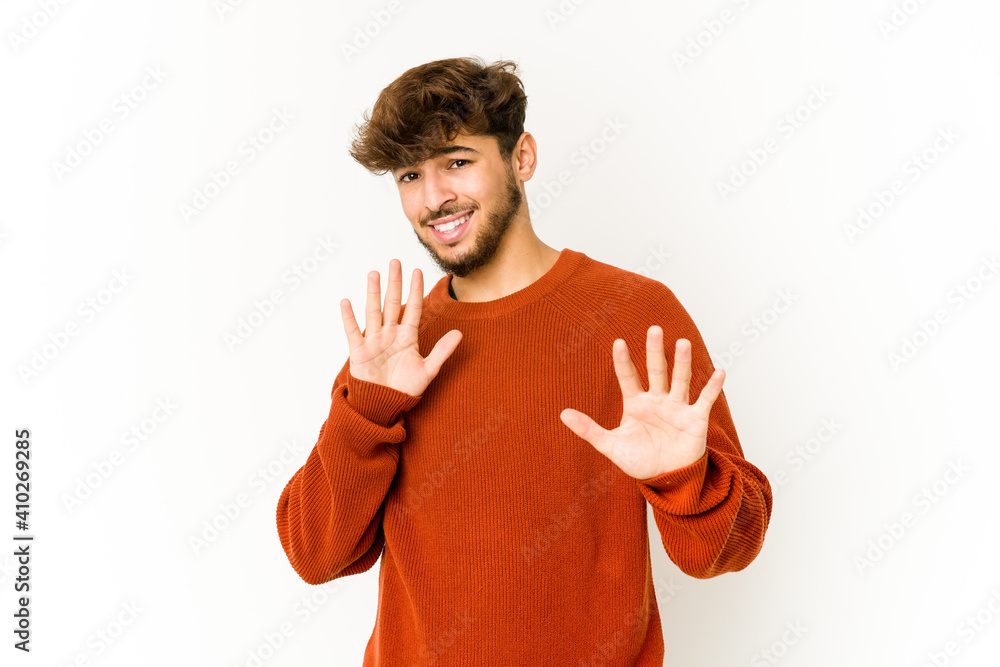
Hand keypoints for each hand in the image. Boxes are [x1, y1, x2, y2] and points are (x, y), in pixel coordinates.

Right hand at [340, 259, 461, 396]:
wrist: (384, 404)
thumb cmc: (404, 389)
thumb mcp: (428, 370)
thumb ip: (442, 352)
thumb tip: (460, 333)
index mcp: (407, 337)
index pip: (413, 309)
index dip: (415, 290)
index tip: (418, 271)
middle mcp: (390, 334)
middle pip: (392, 303)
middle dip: (394, 283)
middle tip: (395, 262)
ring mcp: (374, 341)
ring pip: (374, 311)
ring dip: (373, 293)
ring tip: (374, 274)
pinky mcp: (359, 351)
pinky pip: (353, 331)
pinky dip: (349, 318)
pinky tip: (346, 302)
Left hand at [559, 326, 724, 479]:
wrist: (666, 480)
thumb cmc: (639, 461)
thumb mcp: (611, 445)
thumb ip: (588, 429)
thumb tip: (562, 414)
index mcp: (636, 404)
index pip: (628, 377)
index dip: (623, 361)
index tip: (618, 342)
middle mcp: (657, 400)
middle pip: (656, 370)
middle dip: (654, 351)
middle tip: (654, 328)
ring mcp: (677, 408)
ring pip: (680, 380)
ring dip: (682, 362)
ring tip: (682, 342)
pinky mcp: (695, 419)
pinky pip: (705, 400)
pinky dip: (712, 387)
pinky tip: (719, 372)